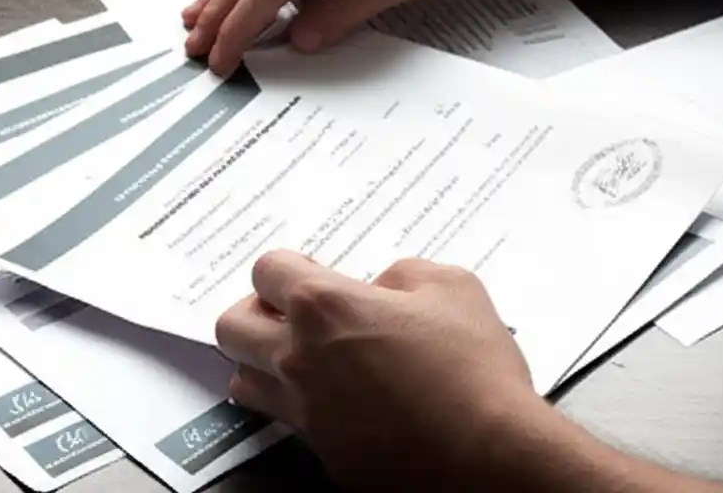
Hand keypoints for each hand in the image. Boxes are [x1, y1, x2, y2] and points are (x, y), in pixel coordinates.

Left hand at [214, 250, 535, 487]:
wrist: (491, 455)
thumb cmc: (475, 370)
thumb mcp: (452, 287)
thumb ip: (403, 274)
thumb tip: (383, 286)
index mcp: (322, 307)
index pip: (265, 269)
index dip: (289, 266)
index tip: (309, 272)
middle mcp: (298, 358)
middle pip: (231, 327)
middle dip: (253, 313)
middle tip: (288, 314)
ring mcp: (304, 410)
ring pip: (243, 381)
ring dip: (262, 363)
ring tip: (300, 359)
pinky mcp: (321, 451)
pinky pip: (287, 423)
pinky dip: (301, 407)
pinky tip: (337, 402)